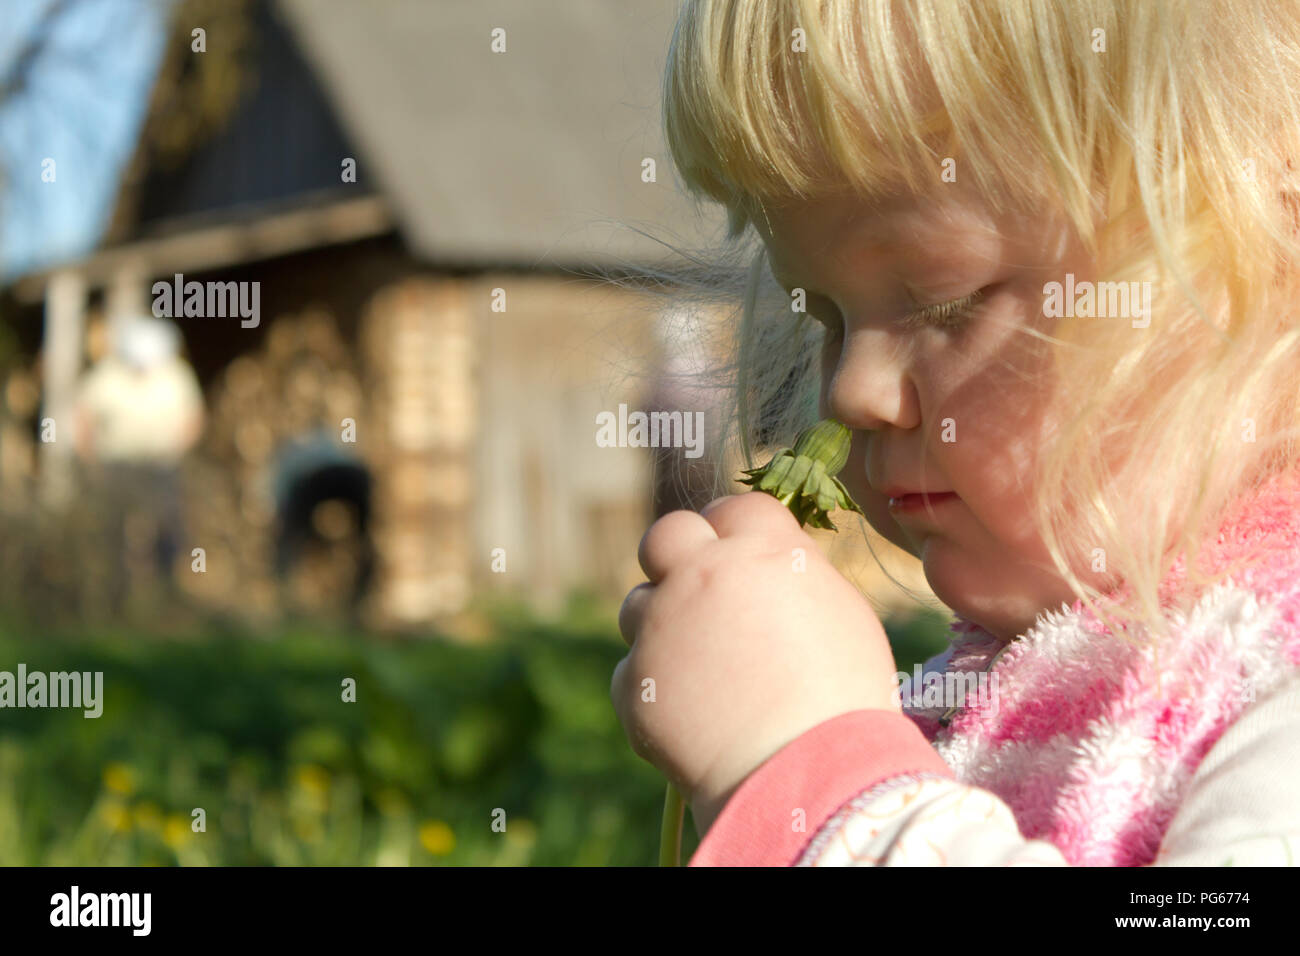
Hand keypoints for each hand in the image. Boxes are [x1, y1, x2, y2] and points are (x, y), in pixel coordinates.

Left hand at [611, 492, 900, 833]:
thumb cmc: (843, 698)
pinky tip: (694, 715)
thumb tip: (763, 561)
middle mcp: (701, 575)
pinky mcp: (634, 682)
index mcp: (761, 550)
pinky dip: (656, 688)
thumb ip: (790, 572)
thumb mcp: (840, 613)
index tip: (736, 550)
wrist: (808, 774)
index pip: (732, 507)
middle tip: (698, 590)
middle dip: (677, 556)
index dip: (733, 528)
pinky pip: (633, 670)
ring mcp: (660, 627)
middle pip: (665, 534)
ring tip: (706, 671)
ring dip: (662, 626)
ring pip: (638, 605)